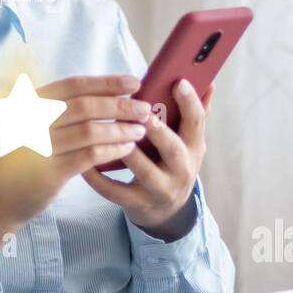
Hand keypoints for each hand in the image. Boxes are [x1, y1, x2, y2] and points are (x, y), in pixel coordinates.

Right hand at [0, 74, 150, 272]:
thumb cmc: (12, 164)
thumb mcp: (24, 129)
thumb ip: (51, 115)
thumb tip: (99, 100)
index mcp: (27, 105)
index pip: (73, 86)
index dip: (106, 82)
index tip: (133, 82)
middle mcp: (31, 121)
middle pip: (85, 106)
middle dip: (120, 105)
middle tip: (145, 108)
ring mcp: (39, 146)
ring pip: (91, 130)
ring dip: (120, 128)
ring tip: (141, 130)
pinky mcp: (49, 172)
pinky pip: (89, 156)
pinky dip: (112, 150)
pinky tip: (126, 149)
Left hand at [82, 79, 212, 240]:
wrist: (165, 209)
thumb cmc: (171, 162)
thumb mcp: (187, 141)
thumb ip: (193, 113)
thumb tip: (208, 82)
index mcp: (193, 147)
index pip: (197, 122)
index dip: (190, 102)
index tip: (179, 82)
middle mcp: (181, 170)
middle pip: (172, 149)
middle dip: (158, 130)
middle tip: (142, 112)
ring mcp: (160, 189)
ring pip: (144, 171)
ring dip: (127, 152)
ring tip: (110, 132)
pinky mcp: (138, 203)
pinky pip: (116, 191)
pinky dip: (99, 178)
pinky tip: (85, 163)